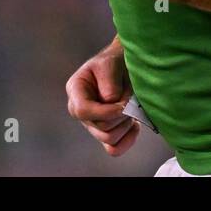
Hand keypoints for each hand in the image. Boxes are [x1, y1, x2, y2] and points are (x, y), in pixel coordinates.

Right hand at [66, 41, 139, 156]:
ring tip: (132, 108)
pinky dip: (128, 140)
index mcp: (75, 91)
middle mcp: (81, 111)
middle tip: (131, 101)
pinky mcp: (105, 133)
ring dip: (126, 125)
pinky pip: (114, 149)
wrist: (125, 66)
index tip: (123, 103)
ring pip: (110, 139)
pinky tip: (135, 125)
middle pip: (101, 128)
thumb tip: (112, 102)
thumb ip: (109, 83)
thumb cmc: (115, 61)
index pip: (83, 111)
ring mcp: (92, 124)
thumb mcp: (110, 64)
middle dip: (121, 116)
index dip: (106, 111)